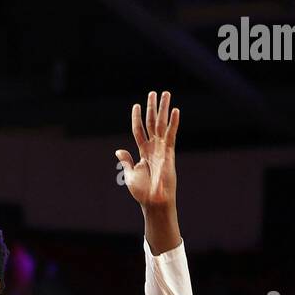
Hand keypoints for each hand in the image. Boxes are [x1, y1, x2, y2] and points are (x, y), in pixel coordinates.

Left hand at [116, 90, 179, 208]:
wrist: (154, 201)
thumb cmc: (142, 192)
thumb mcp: (130, 175)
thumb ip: (127, 161)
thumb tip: (119, 150)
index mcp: (143, 152)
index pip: (139, 131)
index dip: (137, 118)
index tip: (136, 105)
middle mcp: (153, 148)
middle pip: (153, 123)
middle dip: (153, 108)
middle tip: (154, 92)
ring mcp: (162, 149)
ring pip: (163, 125)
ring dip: (164, 109)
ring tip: (166, 94)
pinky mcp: (170, 153)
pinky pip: (171, 135)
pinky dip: (173, 123)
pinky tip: (176, 111)